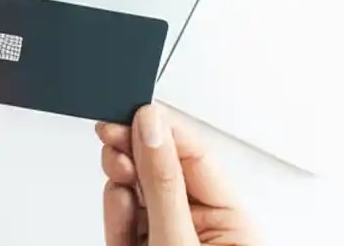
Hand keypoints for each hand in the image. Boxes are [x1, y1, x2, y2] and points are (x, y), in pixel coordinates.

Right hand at [97, 105, 257, 245]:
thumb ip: (163, 186)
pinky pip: (127, 222)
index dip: (163, 129)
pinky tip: (115, 198)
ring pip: (140, 197)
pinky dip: (116, 210)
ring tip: (115, 169)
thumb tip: (151, 129)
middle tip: (111, 134)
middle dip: (136, 151)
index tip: (133, 111)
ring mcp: (172, 241)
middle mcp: (203, 230)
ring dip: (123, 180)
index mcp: (232, 222)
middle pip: (165, 172)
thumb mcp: (178, 240)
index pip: (196, 158)